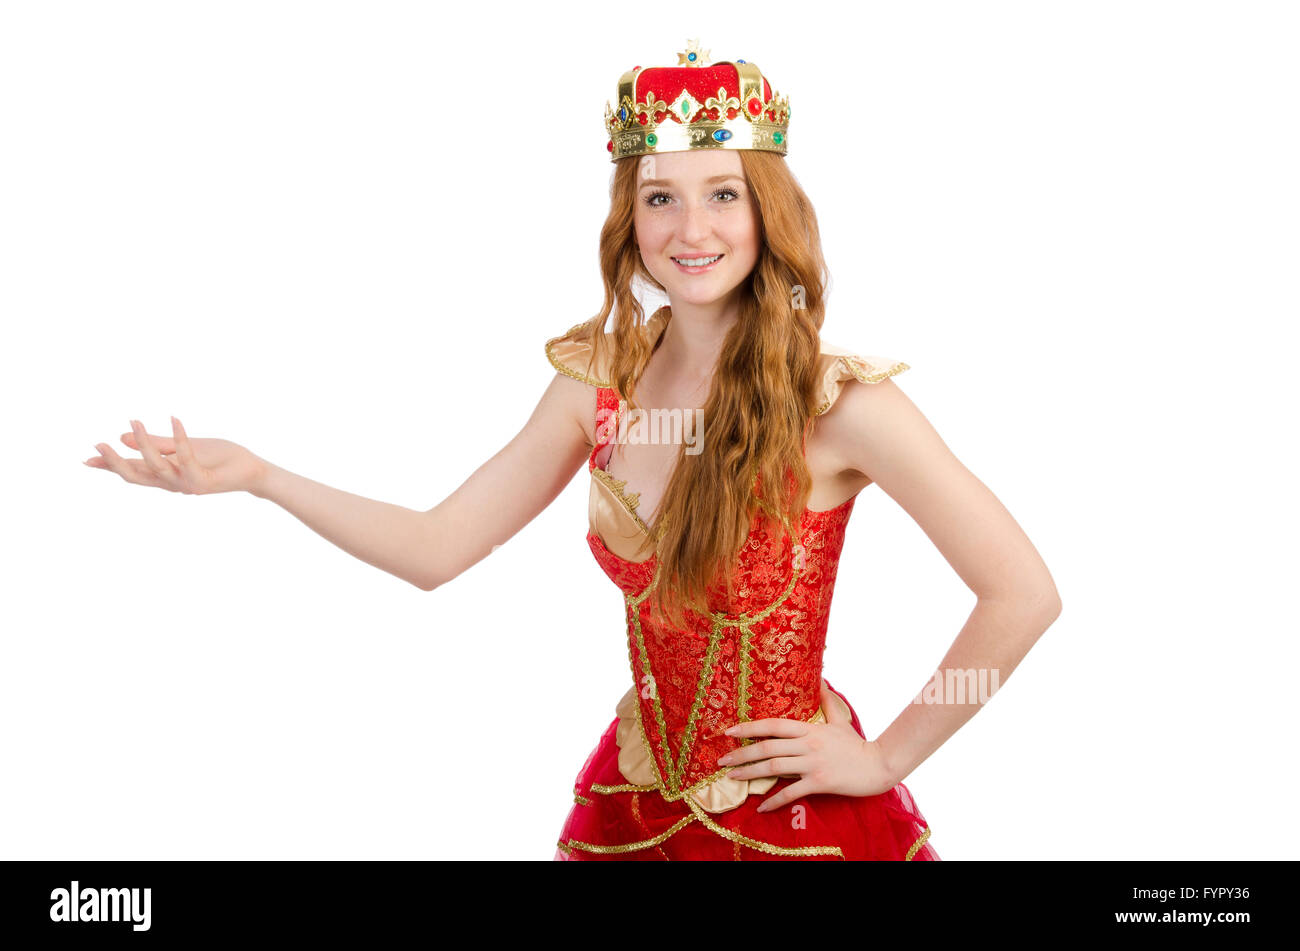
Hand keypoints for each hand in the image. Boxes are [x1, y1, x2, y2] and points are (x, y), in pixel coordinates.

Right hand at [83, 417, 267, 495]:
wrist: (252, 470)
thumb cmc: (220, 458)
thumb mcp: (184, 446)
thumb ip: (157, 444)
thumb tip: (123, 437)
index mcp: (166, 474)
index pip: (133, 471)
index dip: (110, 465)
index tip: (86, 459)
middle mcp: (173, 483)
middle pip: (136, 476)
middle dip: (115, 462)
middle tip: (98, 444)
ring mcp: (187, 484)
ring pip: (157, 466)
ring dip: (144, 442)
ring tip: (133, 421)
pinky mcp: (203, 480)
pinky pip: (186, 457)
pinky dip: (179, 437)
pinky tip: (175, 418)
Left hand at [718, 679, 897, 812]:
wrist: (879, 765)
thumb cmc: (857, 743)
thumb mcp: (841, 718)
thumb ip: (827, 700)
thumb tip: (820, 677)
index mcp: (809, 729)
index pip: (773, 725)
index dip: (749, 728)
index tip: (729, 732)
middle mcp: (808, 745)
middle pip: (767, 748)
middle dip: (741, 754)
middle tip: (721, 761)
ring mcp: (813, 764)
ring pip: (774, 768)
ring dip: (750, 773)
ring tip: (732, 777)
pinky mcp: (820, 783)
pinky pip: (792, 793)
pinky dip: (775, 801)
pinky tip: (761, 806)